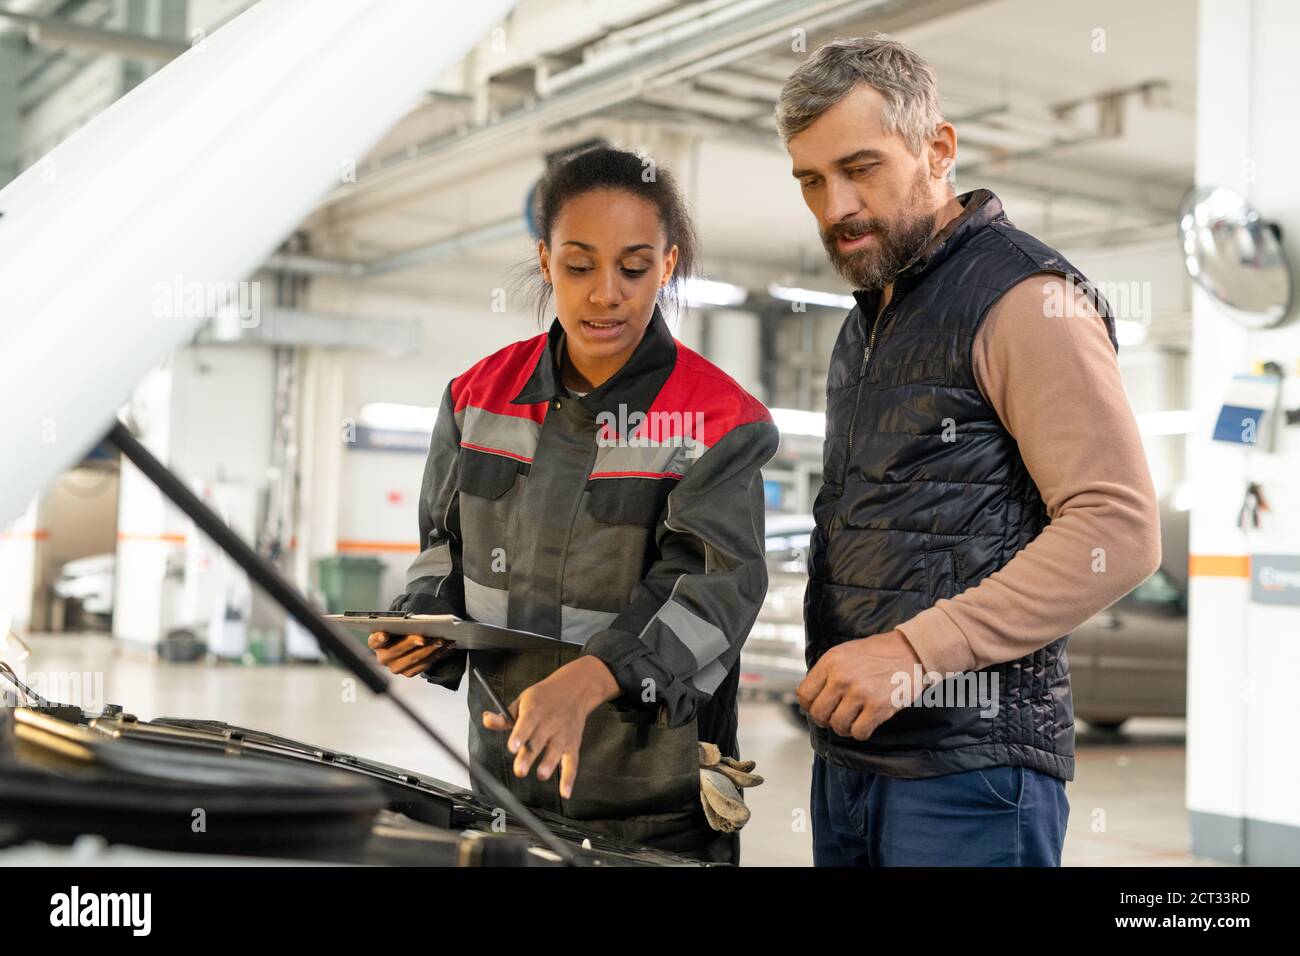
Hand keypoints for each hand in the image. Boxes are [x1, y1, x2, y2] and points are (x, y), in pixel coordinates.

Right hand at [367, 631, 453, 676]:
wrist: (407, 643)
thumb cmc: (401, 631)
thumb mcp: (399, 626)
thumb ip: (402, 624)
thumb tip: (419, 622)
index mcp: (376, 643)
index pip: (374, 641)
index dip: (378, 638)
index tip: (384, 635)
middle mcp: (383, 657)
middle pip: (397, 650)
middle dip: (412, 643)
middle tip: (425, 637)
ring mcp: (395, 667)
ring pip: (413, 659)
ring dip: (429, 649)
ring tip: (441, 640)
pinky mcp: (408, 673)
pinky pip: (423, 665)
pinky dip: (435, 655)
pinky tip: (444, 647)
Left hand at [481, 656, 619, 798]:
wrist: (575, 689)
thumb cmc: (544, 697)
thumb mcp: (523, 701)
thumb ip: (505, 716)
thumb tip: (487, 720)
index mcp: (535, 712)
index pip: (526, 724)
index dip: (519, 735)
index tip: (512, 747)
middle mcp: (550, 724)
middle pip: (539, 741)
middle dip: (529, 756)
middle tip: (520, 770)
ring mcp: (562, 735)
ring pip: (556, 751)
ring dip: (549, 764)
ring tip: (541, 775)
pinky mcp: (573, 744)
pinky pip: (572, 762)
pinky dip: (570, 778)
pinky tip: (565, 792)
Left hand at [796, 630, 922, 740]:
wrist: (912, 651)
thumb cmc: (879, 653)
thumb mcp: (845, 653)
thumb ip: (826, 672)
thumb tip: (809, 695)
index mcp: (831, 662)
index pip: (804, 694)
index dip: (810, 706)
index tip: (818, 707)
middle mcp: (842, 677)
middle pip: (818, 714)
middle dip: (825, 720)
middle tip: (835, 717)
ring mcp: (860, 692)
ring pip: (837, 725)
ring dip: (844, 728)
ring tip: (853, 719)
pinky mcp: (878, 707)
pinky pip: (859, 732)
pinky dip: (861, 732)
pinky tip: (866, 722)